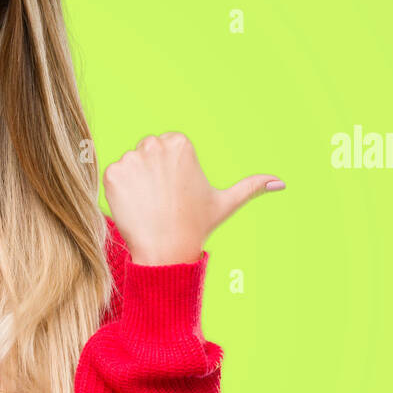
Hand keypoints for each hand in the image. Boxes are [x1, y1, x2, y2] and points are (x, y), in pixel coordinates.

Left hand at [103, 132, 283, 265]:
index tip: (175, 191)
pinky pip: (112, 177)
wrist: (165, 250)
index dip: (168, 172)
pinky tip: (133, 207)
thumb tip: (281, 182)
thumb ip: (251, 186)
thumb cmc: (195, 226)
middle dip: (150, 173)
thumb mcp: (225, 202)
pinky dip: (118, 192)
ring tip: (148, 205)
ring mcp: (131, 158)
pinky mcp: (112, 174)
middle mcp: (155, 145)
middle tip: (160, 200)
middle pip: (145, 152)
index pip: (165, 148)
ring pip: (129, 166)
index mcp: (180, 143)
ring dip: (134, 183)